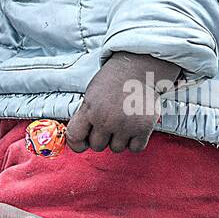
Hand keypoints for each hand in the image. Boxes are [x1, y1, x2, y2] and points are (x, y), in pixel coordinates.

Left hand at [66, 51, 181, 152]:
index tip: (83, 142)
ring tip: (123, 122)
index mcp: (90, 109)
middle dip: (102, 137)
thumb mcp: (91, 93)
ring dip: (119, 139)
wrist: (139, 68)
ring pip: (116, 149)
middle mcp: (106, 120)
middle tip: (109, 123)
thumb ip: (86, 115)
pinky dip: (136, 141)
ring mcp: (125, 126)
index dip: (78, 143)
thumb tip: (83, 137)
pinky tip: (134, 127)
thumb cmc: (114, 80)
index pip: (75, 137)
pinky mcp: (143, 128)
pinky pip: (135, 148)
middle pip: (97, 146)